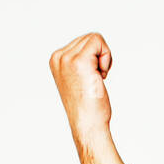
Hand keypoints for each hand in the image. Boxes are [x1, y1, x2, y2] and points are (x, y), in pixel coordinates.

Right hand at [48, 31, 113, 147]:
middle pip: (89, 38)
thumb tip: (92, 47)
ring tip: (97, 78)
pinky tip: (101, 76)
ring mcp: (67, 59)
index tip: (90, 77)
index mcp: (56, 60)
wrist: (88, 125)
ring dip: (103, 58)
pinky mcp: (79, 61)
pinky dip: (107, 57)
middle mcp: (58, 57)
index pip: (82, 41)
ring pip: (95, 38)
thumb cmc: (88, 108)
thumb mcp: (79, 78)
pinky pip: (98, 41)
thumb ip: (80, 61)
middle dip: (99, 56)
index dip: (94, 58)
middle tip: (96, 79)